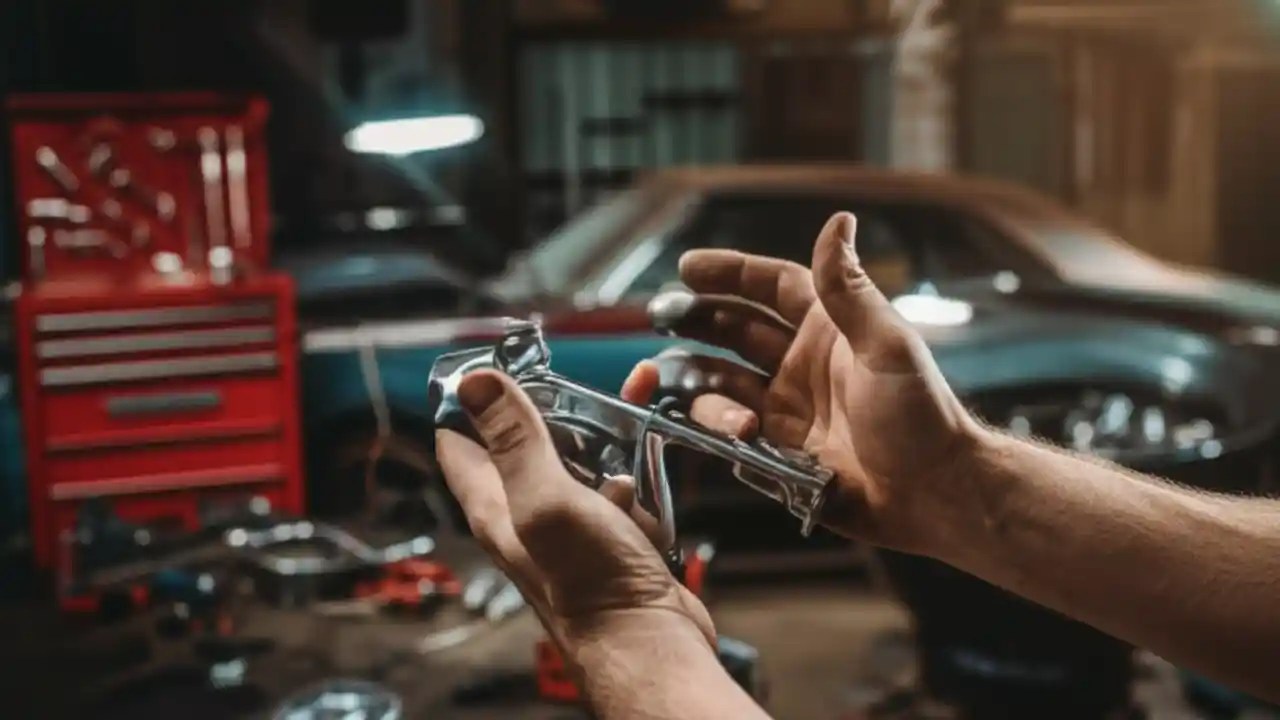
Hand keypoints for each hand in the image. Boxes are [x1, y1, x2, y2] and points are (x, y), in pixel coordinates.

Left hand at [435, 369, 714, 657]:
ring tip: (626, 404)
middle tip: (573, 378)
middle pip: (522, 441)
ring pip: (576, 460)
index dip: (470, 398)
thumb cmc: (593, 585)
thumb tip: (476, 383)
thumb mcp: (547, 500)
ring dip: (599, 433)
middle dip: (548, 405)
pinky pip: (617, 486)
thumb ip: (515, 441)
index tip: (496, 360)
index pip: (458, 441)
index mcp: (494, 506)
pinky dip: (633, 467)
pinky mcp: (611, 534)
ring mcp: (569, 525)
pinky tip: (648, 461)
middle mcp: (525, 514)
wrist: (651, 642)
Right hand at [623, 213, 981, 556]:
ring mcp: (788, 407)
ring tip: (673, 381)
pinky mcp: (777, 449)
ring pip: (721, 380)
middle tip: (660, 316)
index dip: (731, 272)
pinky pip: (728, 428)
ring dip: (696, 377)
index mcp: (830, 329)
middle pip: (736, 329)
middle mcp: (803, 363)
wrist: (934, 495)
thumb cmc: (922, 416)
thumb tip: (838, 219)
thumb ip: (850, 288)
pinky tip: (734, 431)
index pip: (772, 287)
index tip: (687, 267)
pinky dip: (715, 424)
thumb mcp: (887, 345)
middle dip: (697, 319)